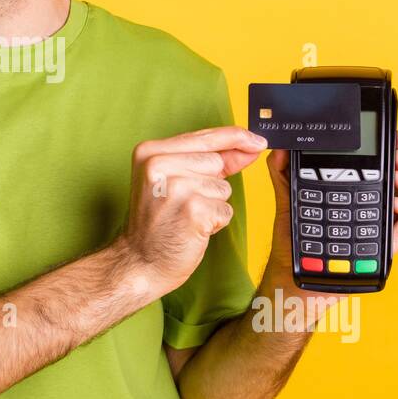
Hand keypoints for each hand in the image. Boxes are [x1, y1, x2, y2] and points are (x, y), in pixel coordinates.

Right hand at [117, 125, 268, 295]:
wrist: (140, 262)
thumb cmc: (157, 223)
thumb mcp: (173, 181)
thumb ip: (210, 160)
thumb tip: (250, 145)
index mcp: (150, 152)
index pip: (204, 136)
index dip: (235, 137)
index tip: (257, 141)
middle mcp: (159, 165)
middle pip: (216, 162)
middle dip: (210, 184)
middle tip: (182, 204)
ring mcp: (176, 187)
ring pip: (223, 187)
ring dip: (211, 205)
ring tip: (184, 217)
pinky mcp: (193, 210)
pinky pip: (225, 209)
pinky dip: (215, 222)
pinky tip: (191, 229)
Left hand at [263, 129, 397, 262]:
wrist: (302, 264)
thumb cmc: (301, 229)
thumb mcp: (291, 193)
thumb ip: (284, 168)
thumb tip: (281, 148)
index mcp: (363, 178)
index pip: (385, 154)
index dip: (397, 142)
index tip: (397, 134)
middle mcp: (382, 192)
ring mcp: (391, 212)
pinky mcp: (397, 233)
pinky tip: (397, 202)